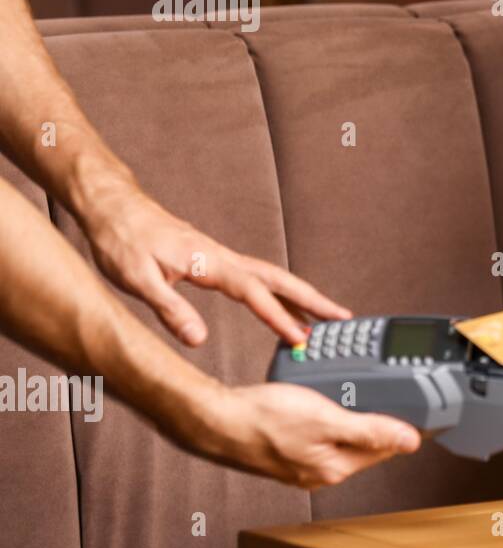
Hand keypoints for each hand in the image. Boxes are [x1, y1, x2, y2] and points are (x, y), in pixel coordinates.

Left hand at [81, 186, 349, 346]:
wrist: (113, 208)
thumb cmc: (122, 239)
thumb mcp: (137, 280)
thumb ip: (170, 309)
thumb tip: (198, 339)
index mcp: (209, 263)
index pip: (254, 293)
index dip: (279, 317)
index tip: (300, 339)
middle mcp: (223, 258)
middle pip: (280, 279)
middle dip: (313, 300)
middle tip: (343, 319)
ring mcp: (222, 259)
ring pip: (272, 278)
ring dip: (300, 298)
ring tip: (325, 320)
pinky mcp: (215, 262)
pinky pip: (257, 279)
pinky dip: (278, 294)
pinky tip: (282, 308)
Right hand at [185, 382, 422, 488]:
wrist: (214, 420)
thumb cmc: (263, 419)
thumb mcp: (326, 420)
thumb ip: (369, 430)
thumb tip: (409, 441)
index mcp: (335, 466)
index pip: (386, 447)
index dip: (405, 423)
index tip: (421, 405)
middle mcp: (320, 468)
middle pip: (365, 441)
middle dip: (379, 415)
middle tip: (393, 389)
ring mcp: (302, 458)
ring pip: (342, 433)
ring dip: (354, 411)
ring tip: (362, 388)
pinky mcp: (286, 445)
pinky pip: (320, 428)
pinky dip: (328, 411)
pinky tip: (325, 395)